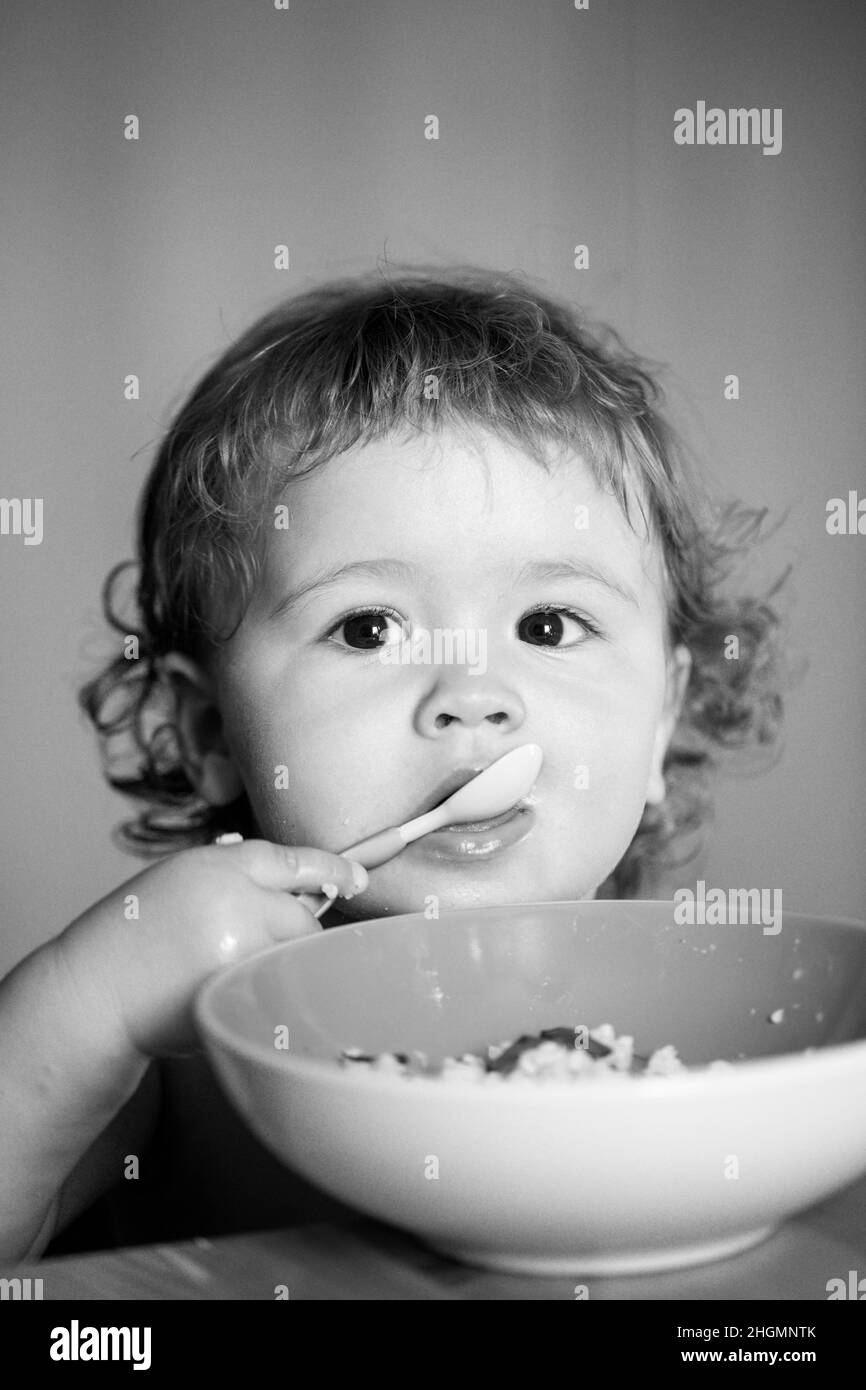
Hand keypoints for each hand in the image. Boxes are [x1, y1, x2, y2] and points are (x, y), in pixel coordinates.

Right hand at [57, 839, 367, 1056]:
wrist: (95, 990)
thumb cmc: (137, 936)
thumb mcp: (183, 881)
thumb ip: (236, 882)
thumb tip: (304, 893)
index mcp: (219, 865)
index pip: (292, 860)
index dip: (332, 868)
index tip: (358, 877)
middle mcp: (236, 900)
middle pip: (302, 915)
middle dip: (292, 931)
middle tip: (250, 945)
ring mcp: (240, 947)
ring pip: (293, 955)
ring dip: (278, 964)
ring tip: (224, 969)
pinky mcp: (238, 990)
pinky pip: (276, 989)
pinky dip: (263, 993)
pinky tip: (222, 992)